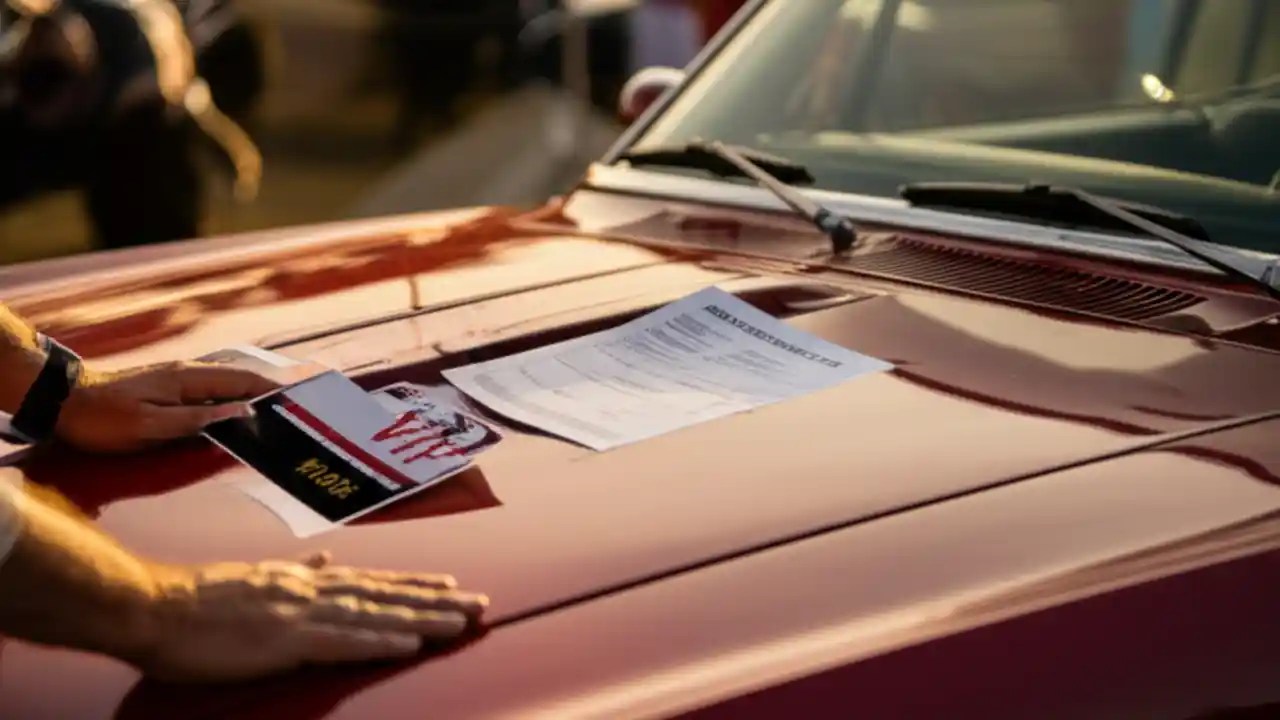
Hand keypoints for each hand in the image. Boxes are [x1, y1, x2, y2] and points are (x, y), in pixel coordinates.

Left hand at [57, 361, 278, 451]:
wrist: (63, 402)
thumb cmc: (104, 418)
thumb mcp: (150, 425)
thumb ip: (198, 419)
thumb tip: (243, 412)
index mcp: (189, 379)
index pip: (244, 381)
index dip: (273, 391)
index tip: (302, 400)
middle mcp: (189, 374)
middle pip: (240, 381)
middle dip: (269, 393)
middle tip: (297, 411)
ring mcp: (179, 381)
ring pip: (227, 387)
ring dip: (252, 398)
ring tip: (276, 414)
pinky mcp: (170, 391)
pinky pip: (212, 394)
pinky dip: (232, 402)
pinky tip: (237, 415)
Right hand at [135, 553, 487, 681]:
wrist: (154, 606)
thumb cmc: (199, 598)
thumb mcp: (258, 577)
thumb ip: (298, 572)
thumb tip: (328, 561)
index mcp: (305, 581)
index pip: (373, 582)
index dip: (415, 586)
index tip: (451, 587)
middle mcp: (312, 590)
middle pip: (387, 596)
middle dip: (436, 602)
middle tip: (479, 605)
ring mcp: (301, 612)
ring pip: (376, 616)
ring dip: (422, 620)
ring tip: (461, 623)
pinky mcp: (285, 638)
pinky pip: (341, 642)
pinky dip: (378, 642)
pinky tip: (409, 645)